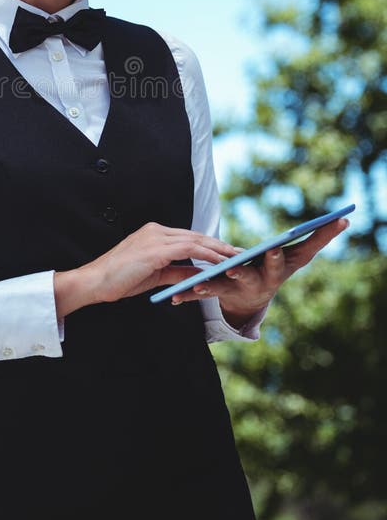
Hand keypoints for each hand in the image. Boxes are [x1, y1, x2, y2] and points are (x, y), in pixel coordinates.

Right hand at [53, 221, 242, 317]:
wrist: (95, 282)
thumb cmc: (119, 280)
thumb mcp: (153, 275)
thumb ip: (175, 271)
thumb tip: (197, 274)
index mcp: (154, 233)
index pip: (189, 237)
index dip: (209, 243)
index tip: (228, 252)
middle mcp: (157, 230)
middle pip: (196, 235)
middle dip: (220, 244)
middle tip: (241, 252)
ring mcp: (156, 237)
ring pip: (196, 240)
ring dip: (219, 249)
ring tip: (237, 258)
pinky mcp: (156, 249)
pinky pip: (190, 250)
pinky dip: (208, 255)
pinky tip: (221, 263)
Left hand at [168, 216, 350, 326]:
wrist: (253, 300)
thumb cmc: (277, 267)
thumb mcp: (298, 256)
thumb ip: (320, 237)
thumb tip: (346, 219)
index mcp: (275, 269)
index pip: (278, 260)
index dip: (276, 255)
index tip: (273, 249)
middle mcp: (255, 280)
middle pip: (248, 275)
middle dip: (241, 272)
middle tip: (234, 270)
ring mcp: (235, 289)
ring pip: (219, 287)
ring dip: (206, 286)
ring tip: (192, 285)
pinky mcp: (216, 292)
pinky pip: (200, 293)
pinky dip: (187, 294)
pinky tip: (173, 297)